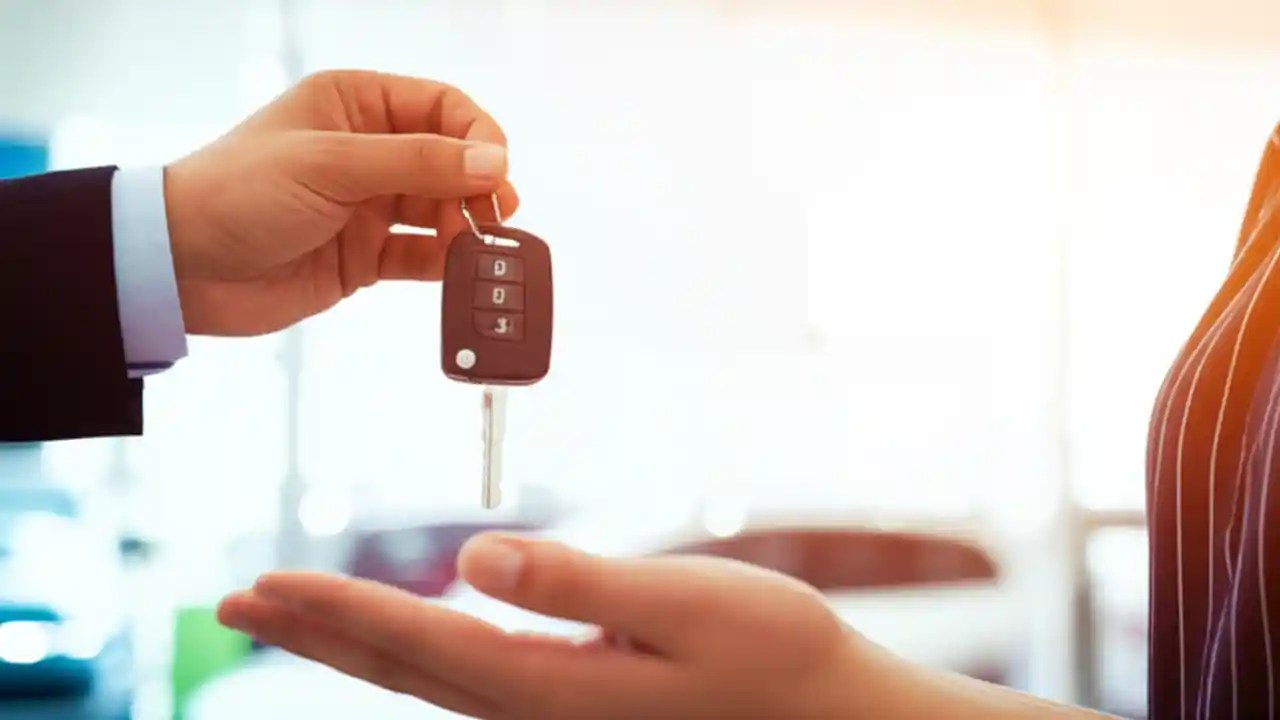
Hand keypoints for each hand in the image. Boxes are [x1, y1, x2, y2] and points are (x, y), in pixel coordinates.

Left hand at [164, 69, 517, 334]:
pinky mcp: (363, 256)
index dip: (476, 135)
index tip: (496, 170)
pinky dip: (444, 265)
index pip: (441, 107)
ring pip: (440, 211)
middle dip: (478, 187)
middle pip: (450, 162)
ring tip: (481, 248)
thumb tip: (491, 161)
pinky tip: (457, 272)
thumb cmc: (236, 193)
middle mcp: (366, 151)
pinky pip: (420, 256)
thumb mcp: (331, 164)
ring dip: (466, 228)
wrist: (179, 268)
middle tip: (496, 216)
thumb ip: (416, 163)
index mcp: (355, 105)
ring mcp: (366, 206)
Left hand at [217, 534, 863, 718]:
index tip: (262, 585)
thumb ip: (578, 587)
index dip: (336, 613)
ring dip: (353, 643)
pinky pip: (469, 679)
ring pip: (427, 680)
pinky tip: (402, 635)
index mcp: (555, 690)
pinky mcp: (578, 705)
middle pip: (403, 670)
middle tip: (237, 602)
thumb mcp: (684, 608)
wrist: (828, 718)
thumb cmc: (773, 655)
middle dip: (316, 634)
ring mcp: (557, 716)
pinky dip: (413, 651)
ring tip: (293, 614)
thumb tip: (473, 560)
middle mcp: (539, 714)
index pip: (419, 644)